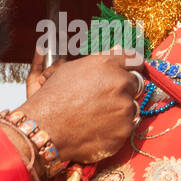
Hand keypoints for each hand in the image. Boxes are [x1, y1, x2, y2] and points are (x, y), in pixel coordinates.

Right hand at [16, 49, 144, 164]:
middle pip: (135, 85)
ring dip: (119, 111)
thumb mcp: (71, 69)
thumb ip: (100, 59)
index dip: (132, 67)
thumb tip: (119, 49)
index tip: (130, 72)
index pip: (135, 59)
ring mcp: (125, 108)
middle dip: (123, 91)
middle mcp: (120, 83)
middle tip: (104, 100)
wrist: (45, 128)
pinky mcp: (125, 130)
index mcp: (107, 64)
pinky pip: (126, 128)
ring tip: (96, 117)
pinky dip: (115, 130)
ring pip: (131, 107)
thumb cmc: (53, 98)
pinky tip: (97, 130)